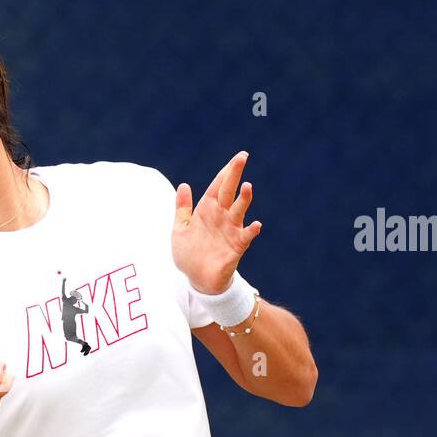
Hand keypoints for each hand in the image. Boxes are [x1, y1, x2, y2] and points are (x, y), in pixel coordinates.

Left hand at [171, 151, 262, 293]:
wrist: (197, 279)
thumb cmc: (189, 254)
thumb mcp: (180, 229)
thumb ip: (182, 208)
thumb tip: (184, 185)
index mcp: (207, 210)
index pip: (218, 186)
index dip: (226, 172)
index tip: (238, 157)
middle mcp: (221, 217)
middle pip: (230, 191)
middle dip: (235, 174)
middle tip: (243, 157)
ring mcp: (230, 231)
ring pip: (239, 211)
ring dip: (244, 199)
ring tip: (247, 186)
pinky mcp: (236, 247)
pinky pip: (246, 237)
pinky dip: (251, 230)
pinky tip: (256, 224)